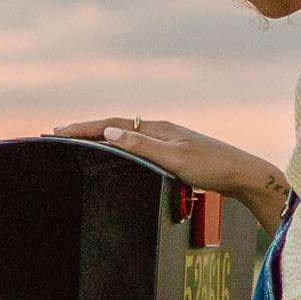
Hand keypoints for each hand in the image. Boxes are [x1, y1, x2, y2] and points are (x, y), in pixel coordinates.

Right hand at [69, 116, 285, 220]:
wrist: (243, 175)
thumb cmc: (212, 168)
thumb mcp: (174, 159)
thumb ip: (142, 147)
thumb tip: (109, 133)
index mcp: (157, 128)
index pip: (112, 124)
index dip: (83, 127)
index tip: (58, 131)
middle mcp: (160, 130)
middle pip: (115, 126)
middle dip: (86, 129)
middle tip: (58, 134)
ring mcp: (167, 140)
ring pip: (125, 135)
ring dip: (100, 137)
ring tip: (77, 141)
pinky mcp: (173, 153)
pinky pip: (136, 145)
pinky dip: (117, 146)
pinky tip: (115, 153)